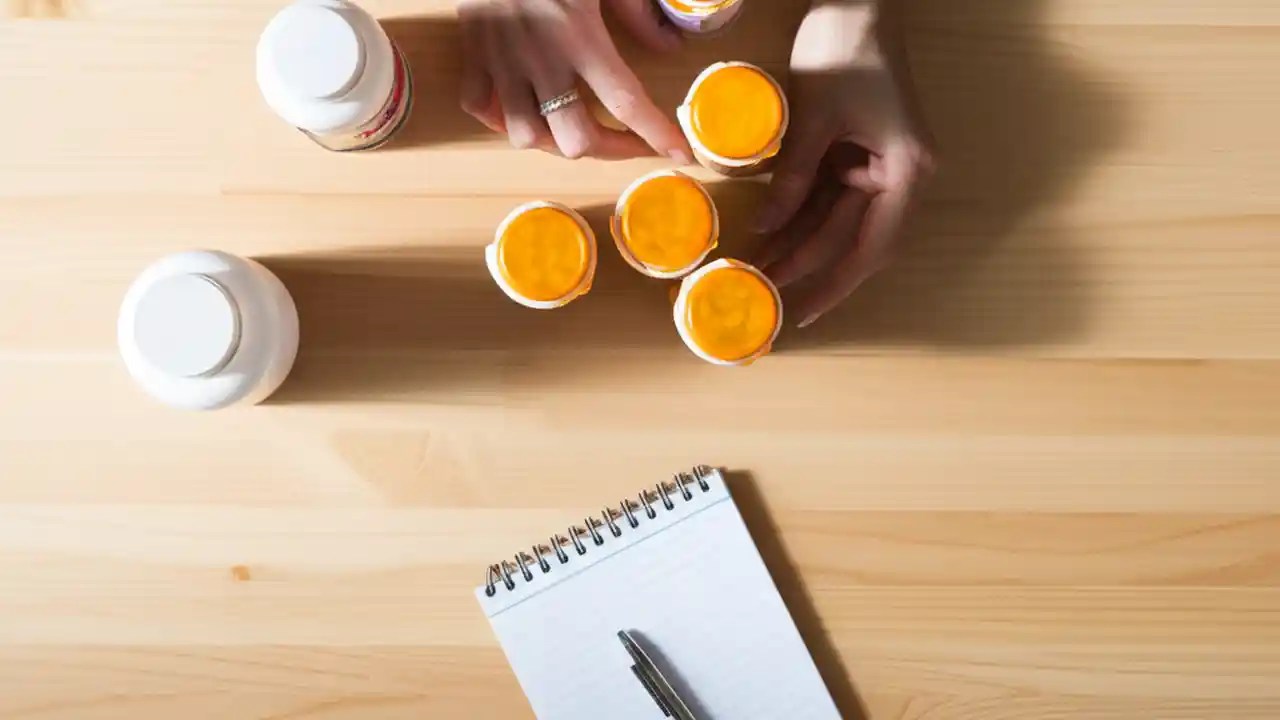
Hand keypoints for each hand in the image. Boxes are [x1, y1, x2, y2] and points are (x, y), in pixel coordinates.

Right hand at [458, 0, 692, 160]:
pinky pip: (481, 110)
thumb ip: (639, 13)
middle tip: (626, 141)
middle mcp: (543, 62)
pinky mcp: (474, 57)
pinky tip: (519, 107)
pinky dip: (500, 118)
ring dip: (553, 140)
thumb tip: (672, 46)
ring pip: (527, 137)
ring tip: (571, 127)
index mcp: (581, 38)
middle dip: (608, 150)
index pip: (627, 104)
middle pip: (576, 140)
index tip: (678, 154)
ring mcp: (503, 64)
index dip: (657, 135)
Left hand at [754, 0, 934, 327]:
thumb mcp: (814, 117)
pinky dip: (802, 214)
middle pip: (854, 239)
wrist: (859, 0)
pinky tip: (772, 235)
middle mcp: (901, 176)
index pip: (872, 246)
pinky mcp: (860, 152)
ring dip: (801, 243)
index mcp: (906, 171)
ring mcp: (880, 164)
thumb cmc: (846, 48)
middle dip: (809, 266)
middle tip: (766, 293)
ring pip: (839, 220)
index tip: (805, 310)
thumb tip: (767, 226)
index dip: (836, 282)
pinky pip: (831, 195)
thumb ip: (794, 176)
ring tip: (760, 269)